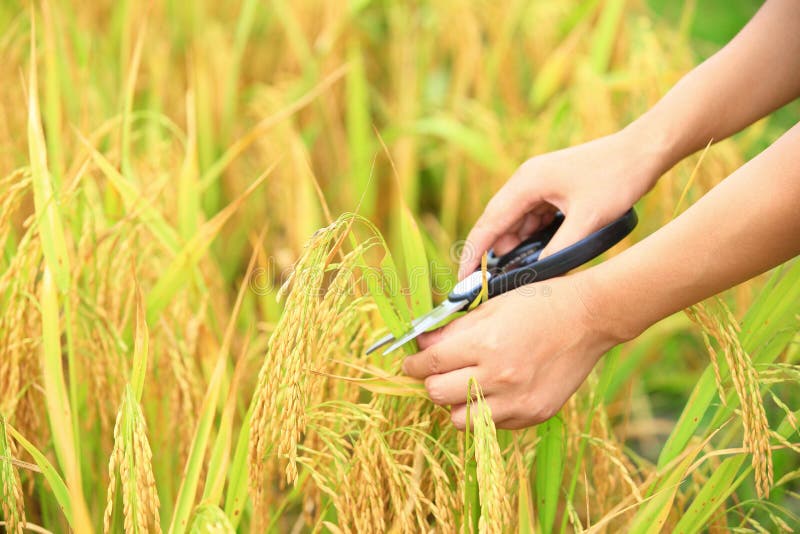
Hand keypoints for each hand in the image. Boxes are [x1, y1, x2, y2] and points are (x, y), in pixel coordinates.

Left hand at [402, 274, 625, 429]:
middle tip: (436, 373)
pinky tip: (495, 391)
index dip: (414, 365)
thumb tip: (421, 344)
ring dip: (455, 404)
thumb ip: (453, 330)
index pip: (431, 363)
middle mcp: (499, 376)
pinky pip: (492, 425)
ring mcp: (517, 400)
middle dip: (431, 383)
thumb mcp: (491, 307)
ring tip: (465, 387)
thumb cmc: (538, 304)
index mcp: (485, 343)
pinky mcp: (534, 414)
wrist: (589, 318)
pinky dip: (486, 412)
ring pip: (460, 420)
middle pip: (438, 395)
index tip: (411, 364)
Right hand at [458, 129, 666, 277]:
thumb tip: (537, 276)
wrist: (644, 150)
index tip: (463, 278)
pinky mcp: (553, 190)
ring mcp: (539, 184)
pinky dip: (532, 238)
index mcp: (526, 183)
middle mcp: (527, 181)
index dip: (474, 253)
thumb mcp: (588, 220)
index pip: (490, 223)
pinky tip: (540, 256)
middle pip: (499, 224)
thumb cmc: (617, 178)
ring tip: (518, 274)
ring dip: (516, 248)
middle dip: (493, 254)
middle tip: (489, 284)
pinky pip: (533, 219)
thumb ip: (559, 250)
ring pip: (516, 223)